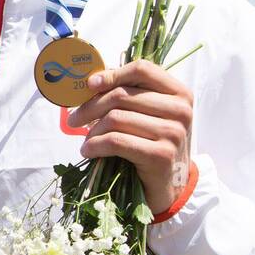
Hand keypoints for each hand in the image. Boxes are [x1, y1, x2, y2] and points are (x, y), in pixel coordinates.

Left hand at [66, 60, 193, 215]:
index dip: (112, 74)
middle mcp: (180, 110)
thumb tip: (93, 81)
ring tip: (86, 140)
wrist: (168, 185)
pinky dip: (95, 145)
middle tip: (73, 119)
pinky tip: (88, 151)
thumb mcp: (147, 115)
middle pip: (122, 94)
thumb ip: (129, 94)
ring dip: (92, 131)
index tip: (90, 85)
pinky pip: (115, 141)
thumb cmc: (151, 144)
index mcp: (179, 93)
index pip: (142, 69)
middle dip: (90, 107)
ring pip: (115, 118)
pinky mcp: (161, 155)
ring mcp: (173, 133)